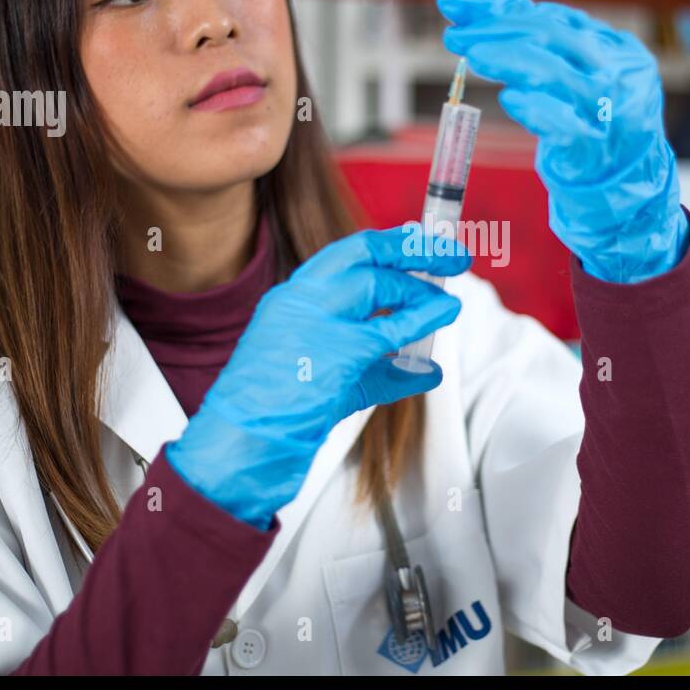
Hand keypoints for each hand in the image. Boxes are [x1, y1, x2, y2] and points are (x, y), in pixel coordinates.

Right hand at [165, 225, 472, 528]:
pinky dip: (424, 317)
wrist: (237, 445)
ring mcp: (313, 320)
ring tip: (448, 301)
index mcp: (291, 300)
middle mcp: (299, 299)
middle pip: (364, 251)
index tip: (421, 244)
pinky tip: (443, 314)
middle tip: (452, 254)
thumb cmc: (276, 415)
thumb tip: (428, 370)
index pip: (346, 256)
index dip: (390, 246)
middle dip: (413, 247)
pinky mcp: (334, 349)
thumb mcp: (331, 380)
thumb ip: (380, 369)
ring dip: (421, 289)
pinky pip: (390, 327)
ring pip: (378, 282)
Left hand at [437, 0, 689, 282]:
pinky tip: (509, 97)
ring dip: (504, 58)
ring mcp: (608, 111)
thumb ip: (546, 46)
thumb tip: (484, 10)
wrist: (626, 187)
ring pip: (552, 72)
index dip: (503, 8)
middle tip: (454, 30)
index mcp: (618, 50)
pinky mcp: (593, 147)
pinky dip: (534, 108)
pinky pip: (561, 123)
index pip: (554, 17)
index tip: (459, 3)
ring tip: (469, 54)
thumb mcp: (579, 77)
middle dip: (495, 28)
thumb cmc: (593, 126)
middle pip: (550, 36)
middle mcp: (618, 74)